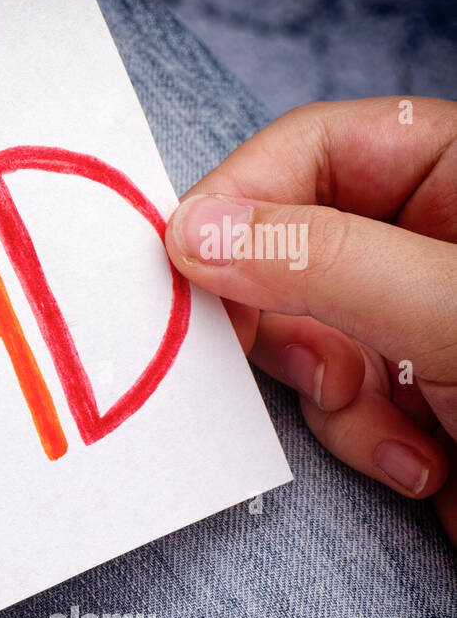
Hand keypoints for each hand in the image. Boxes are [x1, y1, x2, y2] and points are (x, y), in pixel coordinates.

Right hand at [165, 97, 456, 540]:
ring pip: (303, 334)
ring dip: (336, 399)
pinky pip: (335, 402)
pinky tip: (426, 467)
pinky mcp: (411, 396)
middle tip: (319, 366)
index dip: (243, 201)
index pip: (313, 150)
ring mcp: (417, 320)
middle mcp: (431, 239)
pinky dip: (364, 441)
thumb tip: (194, 232)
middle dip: (293, 320)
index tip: (185, 261)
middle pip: (291, 247)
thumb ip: (325, 262)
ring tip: (403, 433)